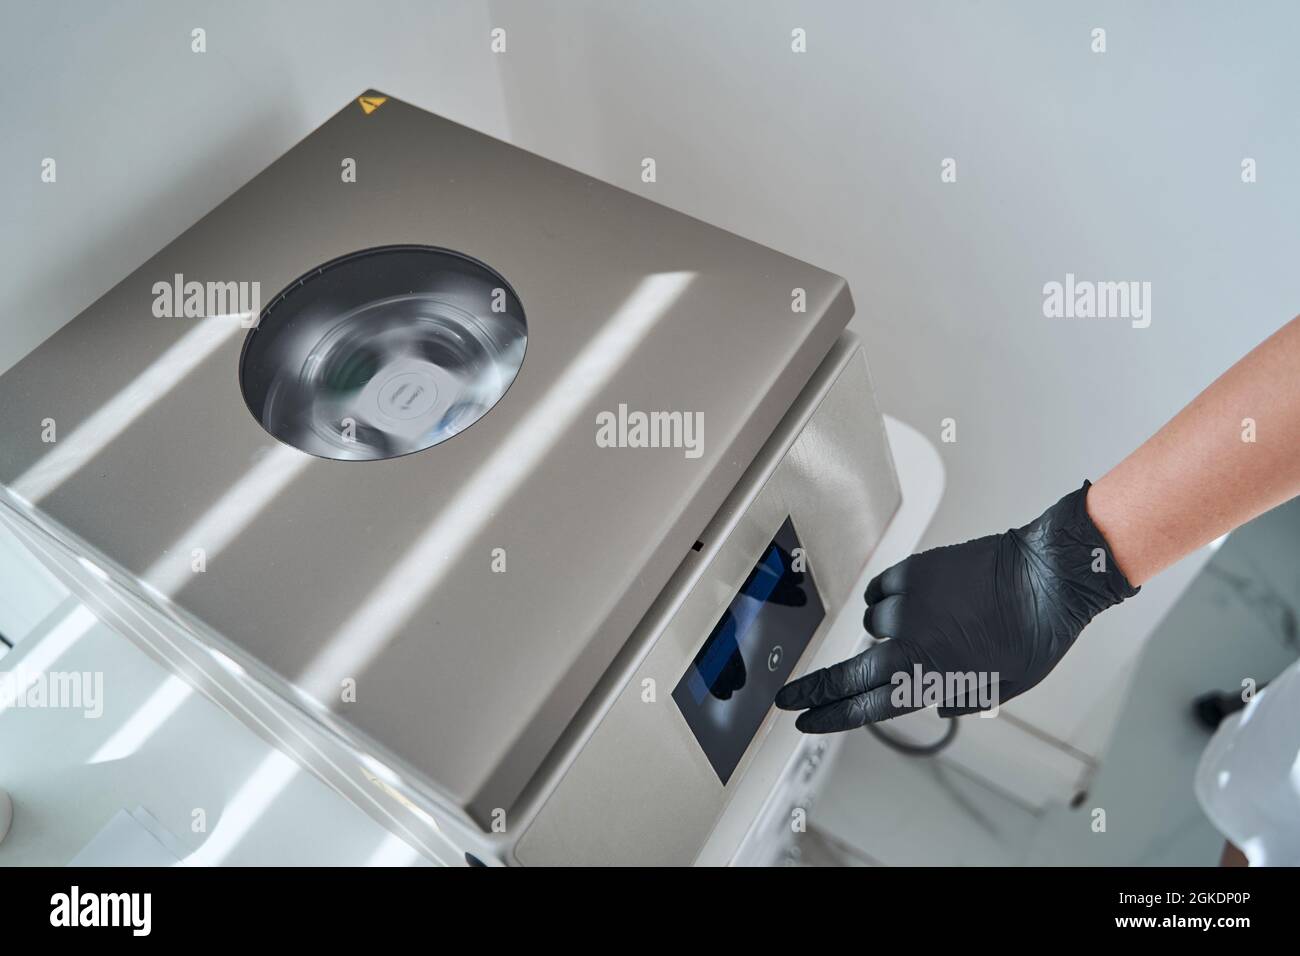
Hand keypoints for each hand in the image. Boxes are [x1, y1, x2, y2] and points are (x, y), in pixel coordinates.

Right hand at [775, 482, 1137, 732]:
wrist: (1047, 575)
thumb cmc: (1036, 632)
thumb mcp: (1005, 686)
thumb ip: (962, 698)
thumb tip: (937, 701)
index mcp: (932, 678)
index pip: (866, 706)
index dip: (830, 716)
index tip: (804, 722)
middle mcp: (910, 643)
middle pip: (846, 673)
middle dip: (812, 690)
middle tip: (786, 698)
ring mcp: (907, 604)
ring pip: (874, 622)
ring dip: (888, 627)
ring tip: (928, 620)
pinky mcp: (913, 572)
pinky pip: (883, 589)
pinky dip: (892, 596)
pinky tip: (917, 596)